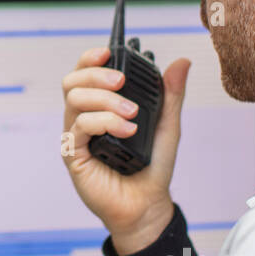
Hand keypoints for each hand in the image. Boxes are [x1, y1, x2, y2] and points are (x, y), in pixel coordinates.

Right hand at [61, 48, 190, 253]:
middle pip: (72, 82)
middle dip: (96, 74)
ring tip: (131, 113)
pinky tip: (126, 130)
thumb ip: (170, 94)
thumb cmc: (153, 167)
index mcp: (100, 106)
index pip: (85, 73)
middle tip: (121, 80)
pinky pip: (79, 127)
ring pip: (74, 100)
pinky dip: (105, 123)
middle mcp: (83, 118)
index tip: (109, 51)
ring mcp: (76, 136)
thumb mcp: (167, 124)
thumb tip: (181, 62)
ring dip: (104, 99)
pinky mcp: (73, 155)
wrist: (149, 204)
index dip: (90, 58)